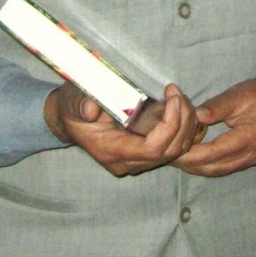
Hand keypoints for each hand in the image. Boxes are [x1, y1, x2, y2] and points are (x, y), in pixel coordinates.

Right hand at [44, 81, 198, 177]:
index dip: (169, 126)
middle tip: (177, 94)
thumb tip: (91, 109)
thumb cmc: (72, 108)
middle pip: (170, 151)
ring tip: (177, 96)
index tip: (172, 99)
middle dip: (182, 121)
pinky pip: (173, 145)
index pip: (152, 149)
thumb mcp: (72, 102)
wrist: (69, 121)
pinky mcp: (146, 153)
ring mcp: (138, 160)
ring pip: (176, 150)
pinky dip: (182, 126)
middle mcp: (128, 162)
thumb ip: (80, 105)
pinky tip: (176, 105)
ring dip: (186, 123)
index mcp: (112, 151)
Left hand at [174, 76, 255, 177]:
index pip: (216, 152)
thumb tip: (195, 115)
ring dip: (198, 167)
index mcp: (250, 137)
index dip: (193, 154)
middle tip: (169, 156)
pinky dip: (208, 165)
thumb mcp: (239, 94)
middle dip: (191, 164)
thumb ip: (217, 106)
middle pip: (215, 167)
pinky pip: (225, 167)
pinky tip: (195, 158)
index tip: (174, 150)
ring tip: (178, 158)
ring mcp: (252, 159)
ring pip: (219, 171)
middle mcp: (252, 154)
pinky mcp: (250, 160)